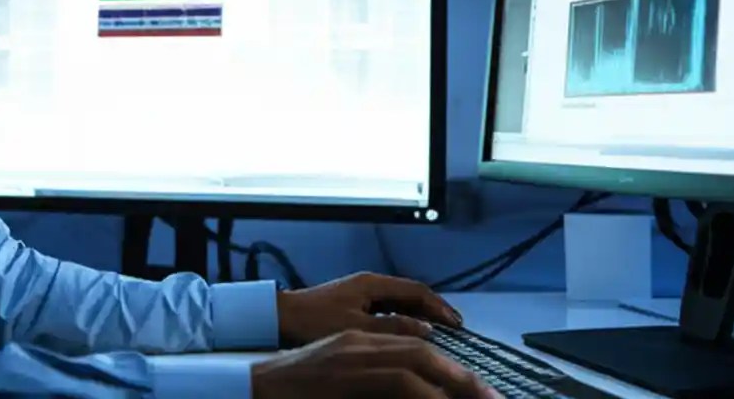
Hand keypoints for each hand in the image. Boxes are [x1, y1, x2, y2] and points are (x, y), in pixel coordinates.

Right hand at [251, 329, 500, 398]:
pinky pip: (397, 382)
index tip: (477, 391)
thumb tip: (416, 396)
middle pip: (424, 352)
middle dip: (463, 377)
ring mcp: (353, 355)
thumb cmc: (295, 392)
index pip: (415, 348)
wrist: (255, 387)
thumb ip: (373, 385)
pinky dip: (424, 393)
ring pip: (416, 363)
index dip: (449, 369)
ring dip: (453, 384)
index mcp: (359, 341)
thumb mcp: (340, 383)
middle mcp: (360, 341)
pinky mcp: (347, 373)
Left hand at [276, 272, 461, 346]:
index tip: (457, 323)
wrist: (281, 317)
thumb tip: (425, 328)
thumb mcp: (357, 327)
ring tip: (437, 332)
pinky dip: (403, 318)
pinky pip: (387, 308)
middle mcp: (368, 283)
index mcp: (372, 284)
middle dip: (433, 309)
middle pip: (410, 293)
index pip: (416, 290)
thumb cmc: (314, 320)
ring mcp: (360, 292)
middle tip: (453, 328)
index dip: (439, 306)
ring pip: (399, 301)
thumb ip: (392, 327)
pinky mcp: (352, 303)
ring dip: (419, 314)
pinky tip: (408, 333)